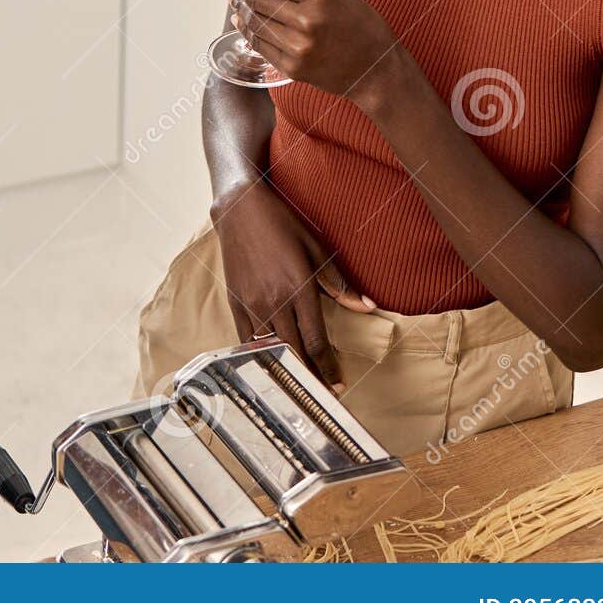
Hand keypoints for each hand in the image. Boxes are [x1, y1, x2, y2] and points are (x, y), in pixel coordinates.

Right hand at [211, 176, 374, 391]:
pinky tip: (269, 363)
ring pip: (270, 348)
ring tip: (298, 383)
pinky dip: (259, 353)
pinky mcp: (235, 301)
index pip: (316, 341)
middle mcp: (274, 300)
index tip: (339, 385)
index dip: (328, 367)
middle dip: (311, 376)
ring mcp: (252, 302)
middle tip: (323, 394)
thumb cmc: (283, 225)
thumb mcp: (316, 249)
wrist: (241, 209)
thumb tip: (367, 306)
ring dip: (285, 368)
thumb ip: (339, 283)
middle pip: (294, 351)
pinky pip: (246, 337)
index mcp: (299, 288)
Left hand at [231, 0, 401, 106]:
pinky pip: (261, 45)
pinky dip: (248, 32)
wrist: (376, 70)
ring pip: (256, 22)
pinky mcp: (292, 67)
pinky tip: (243, 23)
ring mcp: (297, 46)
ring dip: (243, 10)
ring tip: (236, 1)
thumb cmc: (362, 27)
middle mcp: (306, 20)